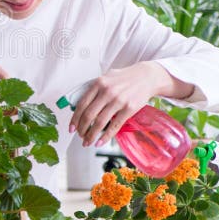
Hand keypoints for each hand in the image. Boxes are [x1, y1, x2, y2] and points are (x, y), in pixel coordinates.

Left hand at [69, 62, 191, 147]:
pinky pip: (114, 126)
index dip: (74, 118)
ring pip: (99, 122)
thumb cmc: (124, 78)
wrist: (147, 76)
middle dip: (81, 129)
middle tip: (79, 136)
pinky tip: (99, 142)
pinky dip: (105, 136)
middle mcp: (107, 92)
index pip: (81, 104)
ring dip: (90, 135)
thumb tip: (80, 105)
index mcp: (98, 83)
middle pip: (88, 115)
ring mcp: (118, 100)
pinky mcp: (129, 108)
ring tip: (87, 142)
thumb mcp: (106, 77)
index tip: (71, 128)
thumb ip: (94, 89)